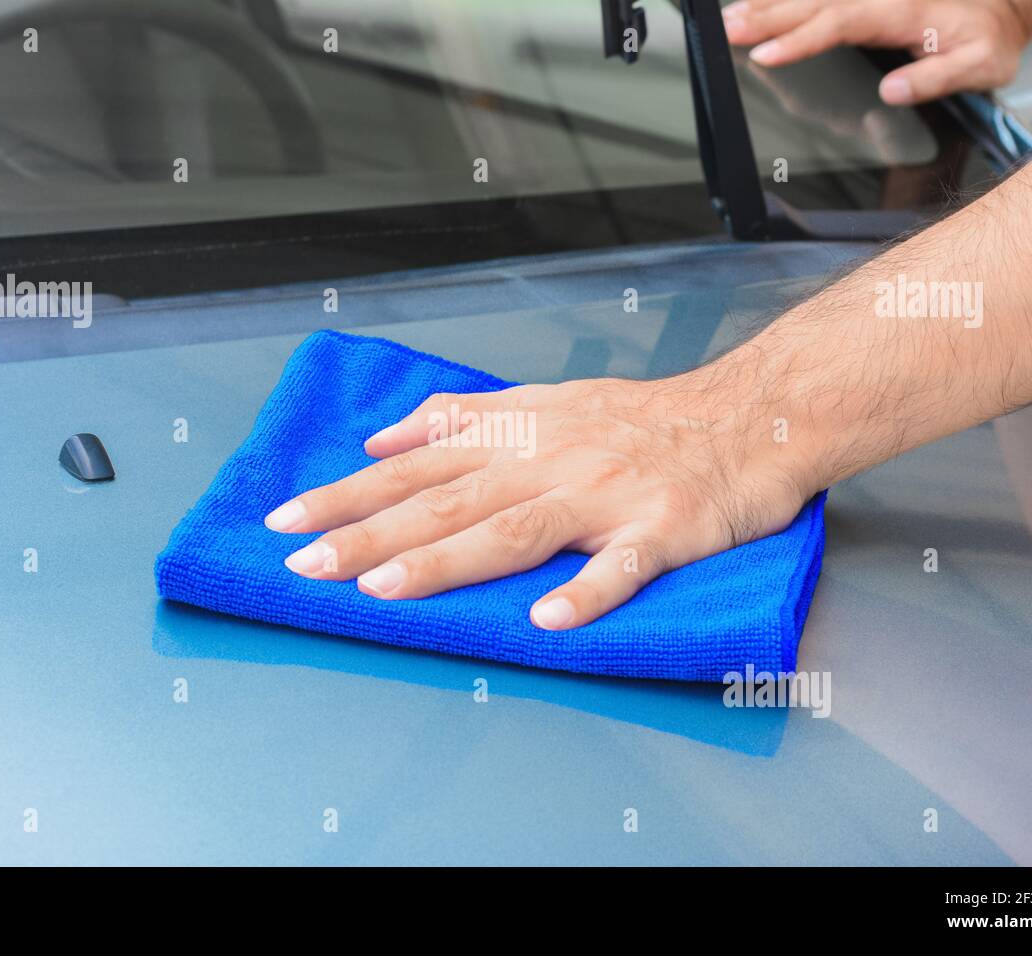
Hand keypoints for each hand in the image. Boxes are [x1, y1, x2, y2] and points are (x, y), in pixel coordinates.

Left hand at [265, 361, 813, 629]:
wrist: (745, 417)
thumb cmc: (640, 417)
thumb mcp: (544, 399)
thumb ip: (462, 419)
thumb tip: (384, 438)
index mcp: (519, 435)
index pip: (416, 466)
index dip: (349, 494)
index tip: (286, 522)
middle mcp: (550, 461)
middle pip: (448, 500)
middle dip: (370, 533)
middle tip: (305, 564)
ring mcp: (605, 496)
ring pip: (515, 529)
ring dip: (447, 560)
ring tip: (386, 591)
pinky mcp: (662, 529)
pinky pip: (622, 565)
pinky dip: (587, 592)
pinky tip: (551, 623)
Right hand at [722, 0, 1031, 104]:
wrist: (1004, 2)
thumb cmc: (990, 39)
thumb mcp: (982, 65)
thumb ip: (938, 78)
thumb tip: (892, 90)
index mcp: (902, 11)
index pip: (839, 23)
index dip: (800, 40)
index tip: (766, 53)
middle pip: (812, 3)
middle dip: (766, 16)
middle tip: (727, 28)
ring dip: (766, 4)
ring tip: (729, 16)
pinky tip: (757, 2)